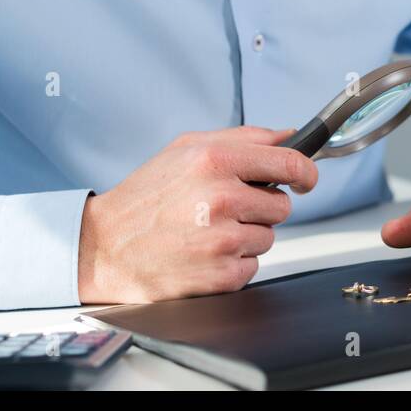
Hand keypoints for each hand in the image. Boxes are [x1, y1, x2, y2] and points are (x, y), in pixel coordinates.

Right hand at [77, 126, 317, 303]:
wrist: (104, 247)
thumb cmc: (146, 197)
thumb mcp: (186, 149)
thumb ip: (243, 138)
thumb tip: (290, 135)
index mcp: (215, 161)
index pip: (289, 163)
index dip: (306, 173)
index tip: (306, 180)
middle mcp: (220, 199)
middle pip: (281, 206)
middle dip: (260, 208)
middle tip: (224, 209)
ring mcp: (221, 239)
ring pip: (267, 237)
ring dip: (245, 236)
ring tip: (206, 231)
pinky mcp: (220, 275)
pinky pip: (252, 266)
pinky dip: (233, 263)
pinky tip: (203, 254)